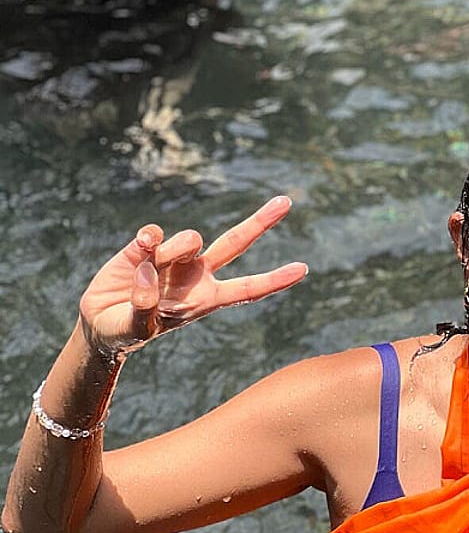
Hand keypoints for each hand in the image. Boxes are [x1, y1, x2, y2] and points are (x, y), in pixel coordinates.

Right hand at [78, 196, 307, 357]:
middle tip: (286, 202)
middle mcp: (197, 273)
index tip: (303, 269)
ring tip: (149, 273)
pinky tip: (140, 250)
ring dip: (174, 252)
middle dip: (261, 222)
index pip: (248, 289)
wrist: (101, 322)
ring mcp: (175, 257)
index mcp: (207, 299)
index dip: (275, 280)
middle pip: (235, 242)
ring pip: (190, 240)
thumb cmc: (126, 330)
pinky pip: (156, 233)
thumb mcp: (138, 329)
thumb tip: (150, 270)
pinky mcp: (147, 245)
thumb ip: (144, 307)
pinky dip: (148, 241)